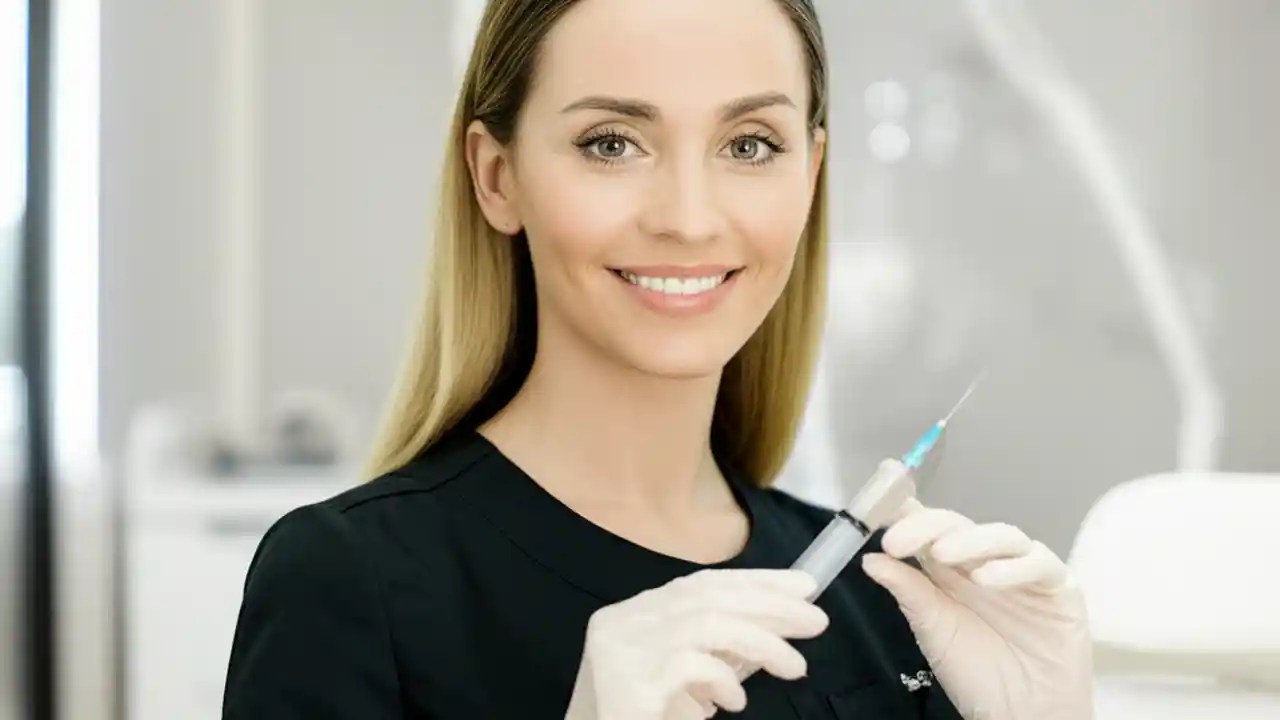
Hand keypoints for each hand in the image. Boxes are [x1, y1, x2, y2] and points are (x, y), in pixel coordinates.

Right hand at [564, 569, 828, 719]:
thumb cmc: (639, 719)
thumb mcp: (677, 679)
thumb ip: (711, 650)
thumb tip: (778, 623)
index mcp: (630, 614)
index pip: (701, 584)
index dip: (756, 581)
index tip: (804, 586)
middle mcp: (620, 623)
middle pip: (707, 597)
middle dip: (770, 604)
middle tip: (817, 619)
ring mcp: (620, 650)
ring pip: (706, 623)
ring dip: (761, 642)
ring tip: (795, 666)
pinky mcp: (628, 684)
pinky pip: (692, 665)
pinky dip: (723, 679)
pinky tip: (736, 700)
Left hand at [861, 493, 1093, 719]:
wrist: (1023, 714)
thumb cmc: (977, 674)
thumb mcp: (932, 630)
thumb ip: (908, 592)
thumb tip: (869, 559)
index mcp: (950, 568)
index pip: (928, 528)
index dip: (905, 514)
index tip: (877, 509)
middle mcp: (985, 560)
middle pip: (960, 526)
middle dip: (927, 527)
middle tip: (899, 542)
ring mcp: (1024, 569)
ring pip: (1002, 536)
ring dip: (970, 541)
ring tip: (943, 554)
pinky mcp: (1060, 586)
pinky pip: (1040, 563)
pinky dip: (1014, 567)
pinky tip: (987, 579)